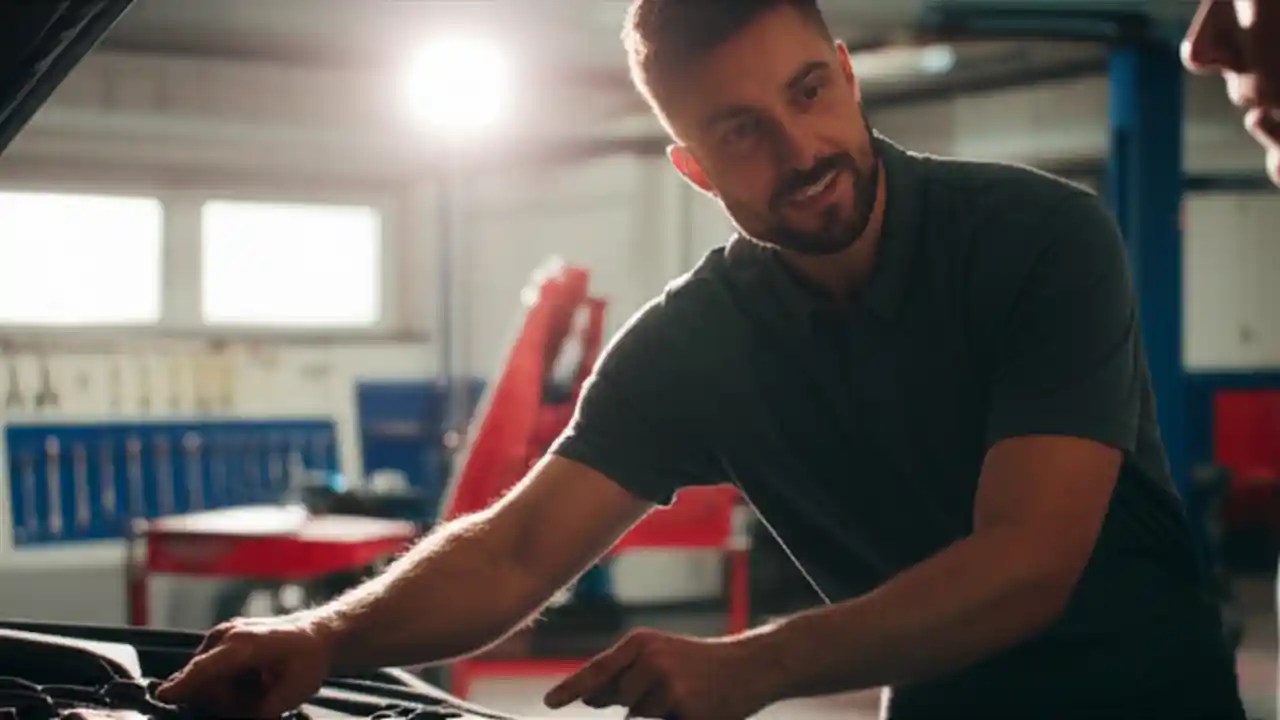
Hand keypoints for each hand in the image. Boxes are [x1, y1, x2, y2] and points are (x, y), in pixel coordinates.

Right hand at [155, 613, 336, 716]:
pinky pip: (208, 672)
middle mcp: (226, 636)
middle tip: (257, 699)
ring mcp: (220, 636)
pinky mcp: (218, 640)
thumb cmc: (307, 662)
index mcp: (244, 645)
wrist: (317, 635)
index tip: (163, 696)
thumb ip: (258, 713)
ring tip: (257, 686)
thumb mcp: (291, 694)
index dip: (181, 685)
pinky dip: (225, 682)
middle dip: (223, 702)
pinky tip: (250, 679)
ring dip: (226, 693)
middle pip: (202, 684)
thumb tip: (240, 717)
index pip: (204, 669)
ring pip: (204, 680)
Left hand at [543, 630, 773, 718]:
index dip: (571, 688)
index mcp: (640, 643)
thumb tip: (589, 697)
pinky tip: (695, 707)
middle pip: (617, 700)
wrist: (751, 665)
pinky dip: (673, 718)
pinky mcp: (682, 704)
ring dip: (656, 714)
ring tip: (684, 697)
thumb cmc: (702, 666)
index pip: (597, 670)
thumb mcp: (660, 658)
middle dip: (632, 704)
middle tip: (670, 689)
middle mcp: (648, 658)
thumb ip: (625, 676)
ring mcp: (665, 682)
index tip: (550, 702)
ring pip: (636, 716)